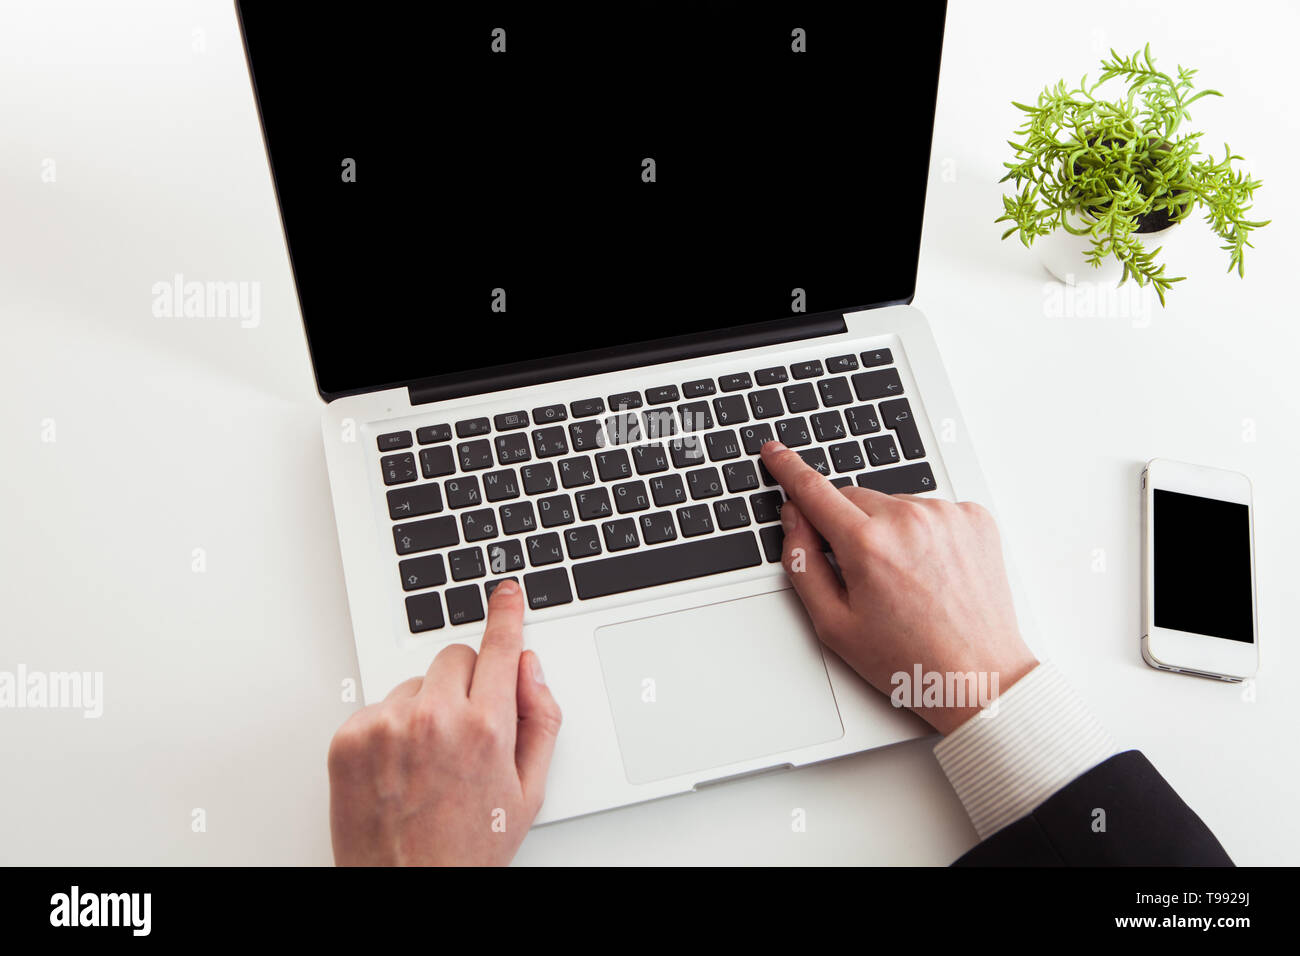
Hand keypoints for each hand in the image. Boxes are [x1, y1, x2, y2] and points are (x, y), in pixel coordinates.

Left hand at [327, 580, 560, 864]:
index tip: (506, 592)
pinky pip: (378, 707)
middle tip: (467, 728)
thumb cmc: (467, 850)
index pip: (499, 647)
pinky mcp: (349, 737)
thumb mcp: (528, 792)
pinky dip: (389, 728)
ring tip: (427, 763)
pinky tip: (399, 768)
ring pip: (415, 683)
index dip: (507, 615)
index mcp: (485, 728)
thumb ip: (539, 720)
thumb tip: (530, 670)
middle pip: (455, 658)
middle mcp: (434, 718)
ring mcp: (386, 725)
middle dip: (466, 682)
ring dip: (425, 707)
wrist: (406, 889)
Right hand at [759, 442, 1036, 733]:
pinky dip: (922, 532)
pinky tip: (930, 570)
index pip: (814, 491)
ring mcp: (946, 514)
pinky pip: (929, 510)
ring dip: (886, 528)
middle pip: (852, 498)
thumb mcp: (834, 625)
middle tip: (861, 575)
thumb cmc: (910, 658)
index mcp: (868, 545)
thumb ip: (803, 565)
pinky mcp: (974, 517)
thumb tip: (794, 521)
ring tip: (905, 579)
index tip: (775, 452)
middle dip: (845, 525)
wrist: (980, 675)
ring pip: (892, 503)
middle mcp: (908, 519)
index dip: (788, 469)